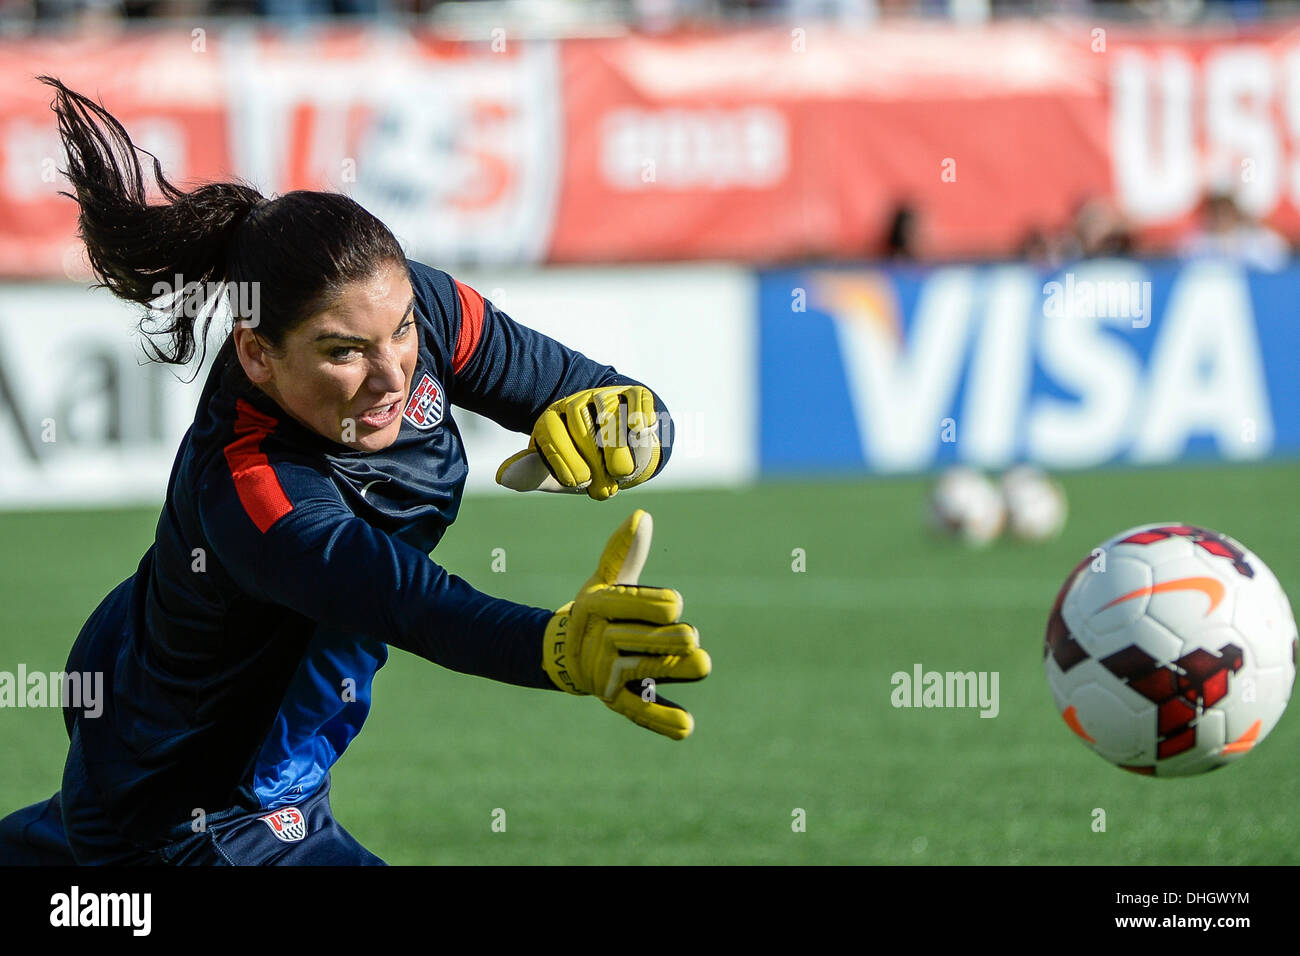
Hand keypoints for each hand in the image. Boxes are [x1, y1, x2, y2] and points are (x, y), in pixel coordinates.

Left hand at [496, 385, 660, 499]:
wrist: (624, 448)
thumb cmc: (587, 465)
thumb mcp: (558, 474)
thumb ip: (533, 475)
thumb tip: (502, 477)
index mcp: (551, 419)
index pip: (552, 434)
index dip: (567, 463)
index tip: (579, 483)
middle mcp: (575, 403)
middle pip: (583, 429)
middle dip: (595, 464)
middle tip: (603, 488)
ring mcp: (605, 395)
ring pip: (610, 418)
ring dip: (618, 452)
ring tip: (622, 473)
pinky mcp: (634, 393)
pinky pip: (637, 403)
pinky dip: (641, 420)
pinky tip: (643, 435)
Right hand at [542, 509, 709, 739]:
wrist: (567, 653)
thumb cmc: (599, 609)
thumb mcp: (608, 578)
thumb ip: (625, 552)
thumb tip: (643, 516)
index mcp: (596, 605)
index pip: (628, 604)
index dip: (655, 605)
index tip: (676, 604)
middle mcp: (597, 640)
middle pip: (636, 639)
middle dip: (666, 639)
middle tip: (692, 638)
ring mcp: (604, 673)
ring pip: (641, 671)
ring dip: (671, 670)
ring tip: (703, 665)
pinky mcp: (614, 700)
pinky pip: (638, 711)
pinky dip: (661, 719)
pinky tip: (687, 727)